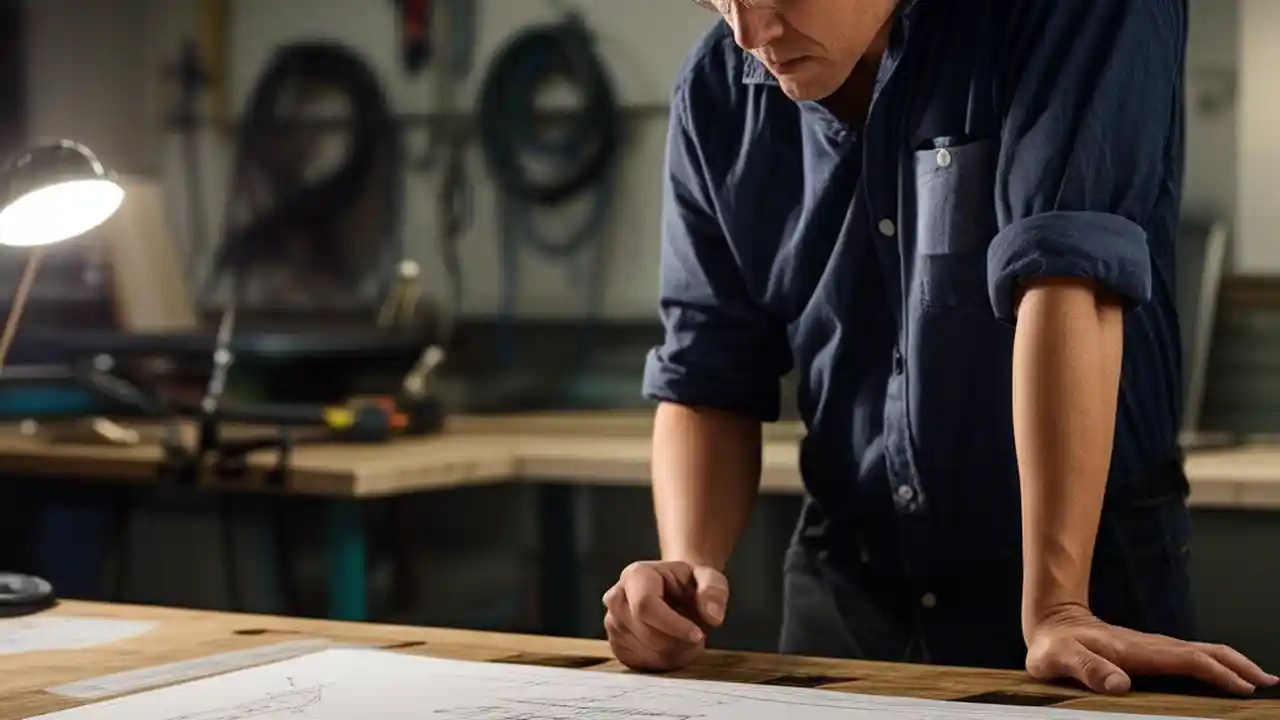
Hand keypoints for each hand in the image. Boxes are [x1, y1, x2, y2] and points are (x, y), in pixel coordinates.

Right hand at [602, 560, 728, 671]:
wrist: (673, 592)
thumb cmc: (689, 584)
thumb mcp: (709, 578)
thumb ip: (714, 590)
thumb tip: (713, 615)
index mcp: (635, 575)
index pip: (646, 606)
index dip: (674, 626)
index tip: (698, 634)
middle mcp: (617, 598)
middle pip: (647, 633)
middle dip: (679, 642)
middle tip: (697, 637)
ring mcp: (612, 623)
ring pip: (646, 652)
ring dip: (675, 653)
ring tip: (685, 638)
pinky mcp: (616, 645)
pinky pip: (642, 664)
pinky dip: (664, 662)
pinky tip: (673, 646)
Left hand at [1025, 603, 1278, 694]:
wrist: (1051, 622)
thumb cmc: (1054, 646)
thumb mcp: (1060, 659)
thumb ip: (1086, 669)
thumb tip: (1120, 685)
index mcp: (1137, 651)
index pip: (1187, 659)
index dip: (1217, 672)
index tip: (1245, 687)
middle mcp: (1151, 647)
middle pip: (1205, 652)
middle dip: (1239, 666)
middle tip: (1271, 683)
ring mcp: (1152, 649)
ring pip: (1200, 653)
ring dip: (1232, 665)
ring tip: (1260, 682)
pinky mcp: (1149, 653)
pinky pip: (1190, 659)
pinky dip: (1214, 666)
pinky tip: (1223, 678)